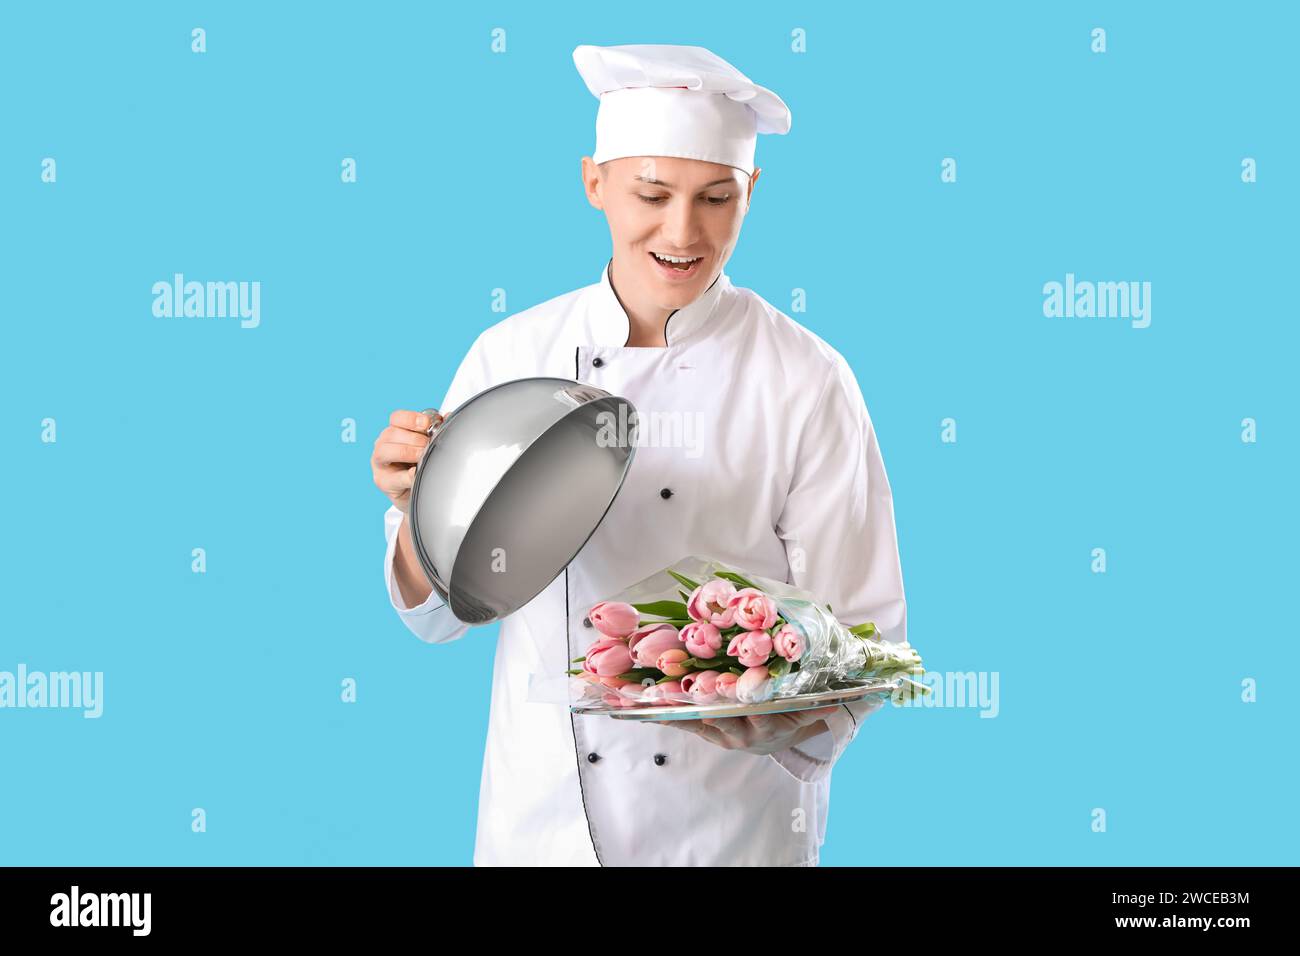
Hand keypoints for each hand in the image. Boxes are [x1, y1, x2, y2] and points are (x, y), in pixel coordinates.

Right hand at [372, 409, 441, 511]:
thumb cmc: (419, 465)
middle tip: (428, 445)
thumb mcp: (427, 446)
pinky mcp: (382, 482)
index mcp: (394, 432)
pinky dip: (407, 475)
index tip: (427, 424)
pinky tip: (417, 472)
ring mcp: (379, 463)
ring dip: (407, 452)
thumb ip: (435, 431)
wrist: (415, 493)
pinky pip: (394, 477)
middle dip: (414, 438)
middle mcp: (383, 445)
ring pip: (385, 451)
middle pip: (391, 433)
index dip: (411, 418)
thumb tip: (449, 418)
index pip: (396, 418)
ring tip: (422, 457)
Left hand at [652, 705, 840, 755]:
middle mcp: (741, 733)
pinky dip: (666, 715)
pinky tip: (643, 707)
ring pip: (698, 721)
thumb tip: (840, 698)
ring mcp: (721, 734)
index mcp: (766, 726)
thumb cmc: (788, 717)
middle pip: (724, 719)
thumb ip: (817, 707)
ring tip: (656, 698)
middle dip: (709, 707)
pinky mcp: (705, 733)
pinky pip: (684, 724)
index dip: (750, 707)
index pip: (759, 715)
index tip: (740, 697)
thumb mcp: (803, 713)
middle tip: (693, 696)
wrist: (773, 740)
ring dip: (678, 709)